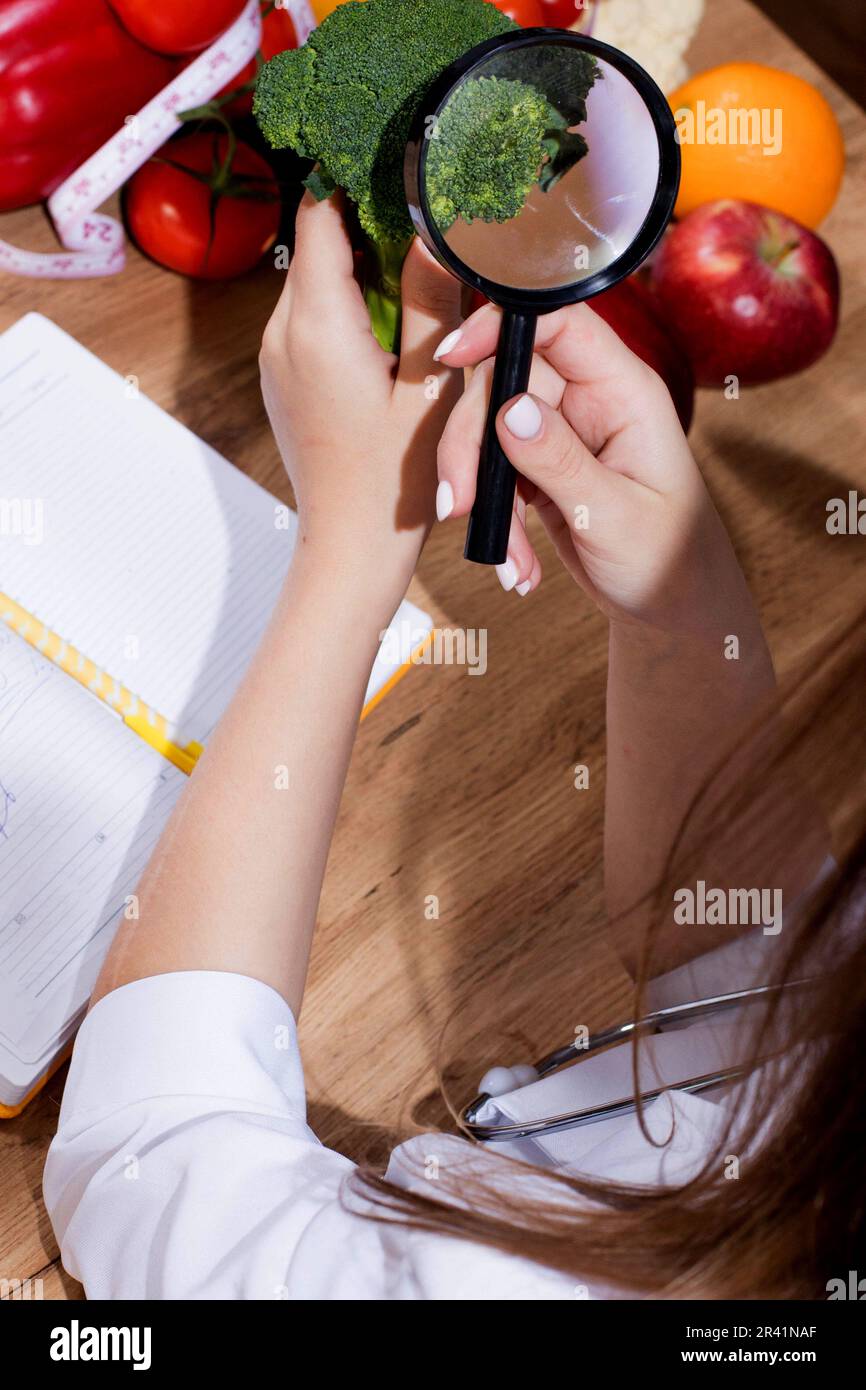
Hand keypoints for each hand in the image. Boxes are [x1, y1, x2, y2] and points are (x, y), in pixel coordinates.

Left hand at [259, 191, 463, 608]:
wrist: (352, 550)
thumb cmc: (396, 482)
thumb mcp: (431, 385)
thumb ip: (430, 298)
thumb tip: (433, 225)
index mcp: (316, 326)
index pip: (317, 215)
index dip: (353, 181)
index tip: (395, 164)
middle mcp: (281, 334)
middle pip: (314, 245)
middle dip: (364, 225)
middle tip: (424, 219)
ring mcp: (276, 359)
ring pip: (313, 282)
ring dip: (358, 270)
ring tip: (416, 274)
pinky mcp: (283, 380)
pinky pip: (310, 320)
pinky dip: (346, 307)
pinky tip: (391, 329)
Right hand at [434, 301, 746, 636]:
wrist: (674, 608)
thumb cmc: (668, 560)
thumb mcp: (614, 516)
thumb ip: (560, 461)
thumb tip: (509, 410)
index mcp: (624, 391)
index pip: (558, 325)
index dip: (501, 326)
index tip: (453, 357)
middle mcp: (591, 402)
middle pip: (504, 383)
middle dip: (471, 445)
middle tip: (459, 507)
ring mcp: (563, 435)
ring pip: (490, 433)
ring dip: (483, 498)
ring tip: (508, 562)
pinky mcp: (541, 469)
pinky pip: (497, 476)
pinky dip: (497, 525)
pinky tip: (518, 568)